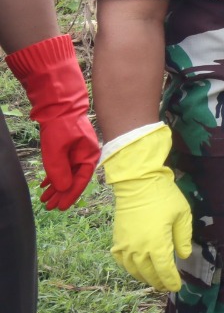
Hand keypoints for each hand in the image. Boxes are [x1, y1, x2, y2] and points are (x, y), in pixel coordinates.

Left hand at [5, 34, 99, 208]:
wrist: (58, 104)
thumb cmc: (61, 126)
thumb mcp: (57, 151)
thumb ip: (60, 172)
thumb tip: (62, 189)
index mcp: (89, 155)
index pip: (81, 181)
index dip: (70, 195)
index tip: (60, 207)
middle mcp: (85, 154)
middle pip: (74, 179)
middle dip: (61, 194)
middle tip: (50, 207)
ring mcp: (76, 150)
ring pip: (67, 174)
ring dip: (56, 186)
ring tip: (45, 199)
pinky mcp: (68, 146)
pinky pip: (62, 166)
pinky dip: (54, 176)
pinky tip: (45, 184)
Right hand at [103, 124, 192, 291]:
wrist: (138, 183)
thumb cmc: (164, 197)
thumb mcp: (182, 215)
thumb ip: (183, 237)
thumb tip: (183, 255)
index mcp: (157, 244)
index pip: (164, 270)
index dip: (171, 280)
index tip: (176, 287)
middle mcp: (138, 249)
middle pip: (149, 273)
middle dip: (159, 281)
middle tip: (166, 285)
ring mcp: (125, 245)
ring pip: (133, 269)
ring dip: (144, 277)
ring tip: (153, 279)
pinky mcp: (117, 239)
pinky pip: (121, 260)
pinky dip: (128, 267)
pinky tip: (135, 267)